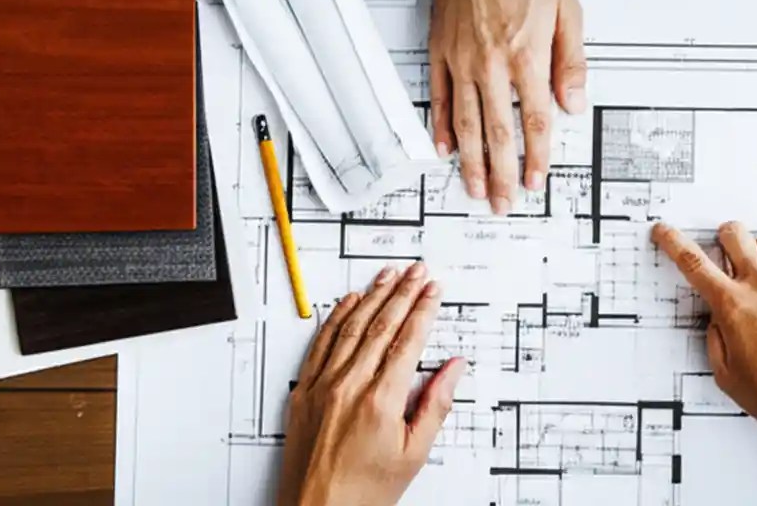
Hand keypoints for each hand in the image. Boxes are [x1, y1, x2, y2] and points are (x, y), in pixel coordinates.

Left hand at [278, 263, 466, 505]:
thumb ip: (435, 405)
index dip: (424, 311)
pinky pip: (320, 344)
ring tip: (388, 275)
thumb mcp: (413, 454)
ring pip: (351, 328)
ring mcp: (323, 387)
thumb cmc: (363, 492)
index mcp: (380, 401)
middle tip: (418, 272)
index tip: (434, 291)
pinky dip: (336, 319)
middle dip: (403, 293)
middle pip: (381, 326)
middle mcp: (349, 387)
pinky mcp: (303, 392)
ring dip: (372, 297)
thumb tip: (453, 369)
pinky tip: (348, 302)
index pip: (407, 341)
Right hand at [430, 0, 586, 214]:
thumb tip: (573, 101)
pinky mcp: (440, 51)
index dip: (537, 157)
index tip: (537, 180)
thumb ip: (571, 60)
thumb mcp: (568, 9)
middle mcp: (491, 63)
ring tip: (474, 189)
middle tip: (502, 203)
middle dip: (501, 175)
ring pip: (467, 125)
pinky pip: (440, 99)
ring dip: (471, 163)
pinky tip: (445, 149)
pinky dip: (442, 127)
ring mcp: (461, 60)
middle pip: (498, 134)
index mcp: (526, 56)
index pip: (536, 121)